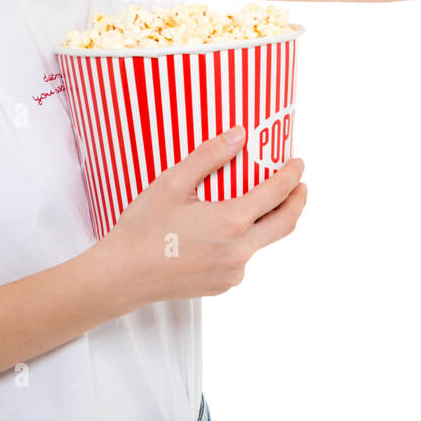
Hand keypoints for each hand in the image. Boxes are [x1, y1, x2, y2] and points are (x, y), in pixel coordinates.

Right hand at [98, 125, 307, 308]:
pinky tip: (220, 231)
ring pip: (260, 243)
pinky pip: (241, 259)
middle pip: (284, 225)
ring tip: (251, 203)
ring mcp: (231, 273)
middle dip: (296, 202)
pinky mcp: (220, 285)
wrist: (121, 276)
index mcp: (231, 223)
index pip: (276, 194)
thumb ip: (209, 156)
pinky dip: (241, 241)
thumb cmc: (142, 229)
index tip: (297, 163)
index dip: (291, 175)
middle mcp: (239, 252)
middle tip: (299, 185)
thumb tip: (239, 135)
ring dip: (264, 222)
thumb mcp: (173, 183)